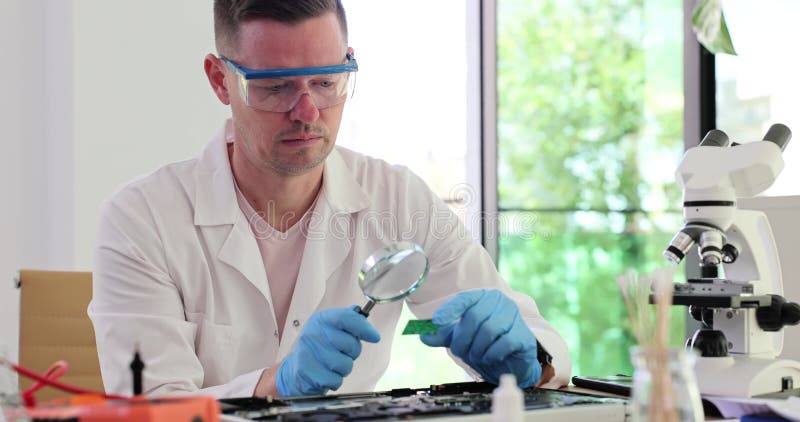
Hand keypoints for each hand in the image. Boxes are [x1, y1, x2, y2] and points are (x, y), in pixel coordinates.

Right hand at [276, 306, 380, 395]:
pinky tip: (325, 375)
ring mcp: (309, 352)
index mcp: (321, 320)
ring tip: (332, 365)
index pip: (347, 318)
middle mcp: (314, 333)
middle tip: (342, 353)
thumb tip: (360, 313)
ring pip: (345, 364)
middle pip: (350, 344)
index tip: (374, 336)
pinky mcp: (307, 372)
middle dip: (352, 353)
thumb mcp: (328, 329)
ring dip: (343, 368)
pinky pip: (336, 379)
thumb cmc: (317, 349)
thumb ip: (346, 320)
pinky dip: (335, 380)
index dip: (364, 327)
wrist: (294, 372)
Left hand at [420, 289, 540, 386]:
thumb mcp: (460, 338)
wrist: (510, 362)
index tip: (437, 322)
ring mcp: (514, 317)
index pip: (464, 298)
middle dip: (463, 339)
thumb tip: (423, 335)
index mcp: (482, 297)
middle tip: (460, 352)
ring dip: (477, 349)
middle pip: (474, 316)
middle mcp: (500, 302)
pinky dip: (491, 354)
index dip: (450, 309)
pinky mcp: (523, 335)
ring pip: (488, 330)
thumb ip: (442, 336)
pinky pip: (503, 343)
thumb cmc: (484, 344)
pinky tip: (490, 357)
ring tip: (477, 356)